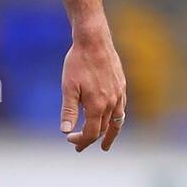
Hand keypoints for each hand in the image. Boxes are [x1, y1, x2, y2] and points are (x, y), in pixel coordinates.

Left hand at [59, 26, 126, 151]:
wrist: (94, 41)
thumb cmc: (78, 63)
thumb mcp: (68, 87)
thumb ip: (68, 110)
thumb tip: (65, 131)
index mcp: (97, 105)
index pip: (91, 133)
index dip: (81, 140)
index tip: (69, 140)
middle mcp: (111, 103)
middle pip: (103, 129)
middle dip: (90, 139)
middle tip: (78, 144)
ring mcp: (119, 94)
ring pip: (116, 122)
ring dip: (110, 134)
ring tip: (105, 145)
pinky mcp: (122, 86)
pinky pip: (121, 109)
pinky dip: (116, 119)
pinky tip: (112, 120)